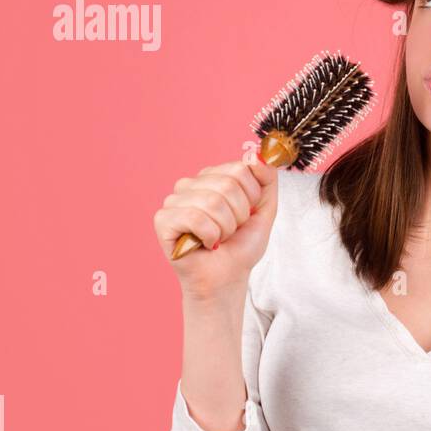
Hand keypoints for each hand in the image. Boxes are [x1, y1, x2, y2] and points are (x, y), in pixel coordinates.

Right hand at [153, 153, 279, 298]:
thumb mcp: (265, 208)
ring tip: (218, 238)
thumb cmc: (241, 244)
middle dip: (239, 215)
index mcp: (213, 176)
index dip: (251, 196)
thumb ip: (267, 179)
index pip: (241, 168)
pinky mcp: (163, 220)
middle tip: (231, 230)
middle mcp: (190, 184)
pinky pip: (195, 218)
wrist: (228, 277)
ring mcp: (174, 200)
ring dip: (225, 228)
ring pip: (212, 202)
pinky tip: (204, 244)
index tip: (246, 213)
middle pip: (227, 184)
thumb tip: (257, 154)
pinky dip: (210, 236)